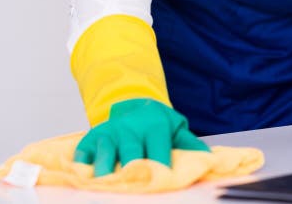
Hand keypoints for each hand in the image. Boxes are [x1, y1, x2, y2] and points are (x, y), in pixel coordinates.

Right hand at [73, 98, 208, 176]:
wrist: (133, 103)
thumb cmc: (158, 125)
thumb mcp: (176, 129)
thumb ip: (189, 144)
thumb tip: (208, 159)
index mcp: (155, 127)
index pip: (158, 152)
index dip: (160, 170)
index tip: (160, 183)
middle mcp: (130, 128)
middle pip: (131, 155)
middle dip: (132, 172)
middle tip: (134, 187)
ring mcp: (109, 133)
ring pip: (106, 154)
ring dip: (106, 172)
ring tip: (107, 185)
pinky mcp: (90, 139)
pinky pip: (84, 154)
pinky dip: (83, 167)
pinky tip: (86, 179)